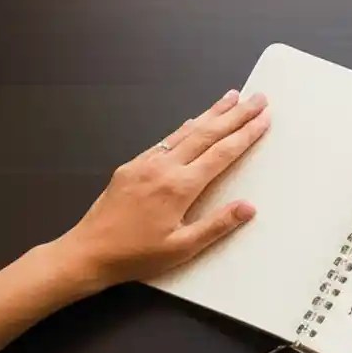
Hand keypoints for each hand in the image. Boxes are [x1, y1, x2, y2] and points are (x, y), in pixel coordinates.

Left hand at [54, 89, 270, 290]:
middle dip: (235, 114)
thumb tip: (249, 207)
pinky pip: (165, 140)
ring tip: (232, 97)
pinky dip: (185, 127)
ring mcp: (145, 164)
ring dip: (211, 113)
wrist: (87, 252)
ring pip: (185, 131)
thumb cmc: (137, 255)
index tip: (264, 118)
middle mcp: (163, 168)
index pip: (222, 153)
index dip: (245, 134)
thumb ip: (217, 225)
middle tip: (257, 98)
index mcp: (180, 187)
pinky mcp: (131, 167)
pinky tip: (193, 121)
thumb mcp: (182, 248)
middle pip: (207, 133)